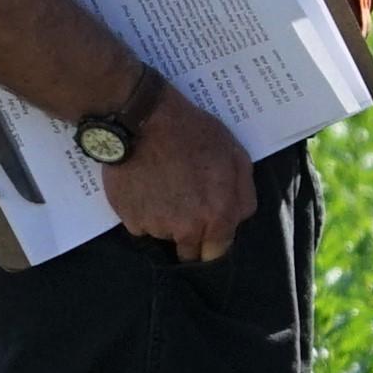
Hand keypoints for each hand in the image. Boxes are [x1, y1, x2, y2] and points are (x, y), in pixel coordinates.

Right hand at [105, 87, 261, 267]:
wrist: (143, 119)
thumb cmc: (193, 132)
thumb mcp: (235, 155)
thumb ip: (243, 193)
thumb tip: (238, 219)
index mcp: (217, 215)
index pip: (217, 253)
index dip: (214, 244)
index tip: (208, 233)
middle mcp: (187, 228)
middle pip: (190, 253)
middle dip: (190, 238)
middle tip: (184, 210)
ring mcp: (155, 226)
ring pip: (164, 236)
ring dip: (165, 222)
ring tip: (163, 189)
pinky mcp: (129, 219)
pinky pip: (140, 225)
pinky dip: (143, 213)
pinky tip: (145, 188)